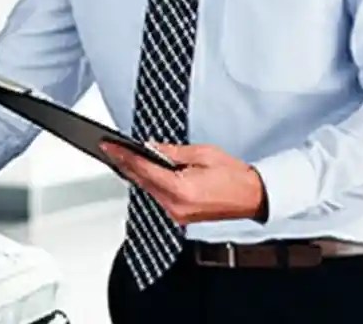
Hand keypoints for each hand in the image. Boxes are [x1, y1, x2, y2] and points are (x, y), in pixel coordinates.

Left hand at [100, 141, 266, 224]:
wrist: (253, 197)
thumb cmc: (234, 176)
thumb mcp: (203, 154)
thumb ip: (172, 152)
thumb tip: (149, 147)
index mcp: (182, 190)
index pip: (144, 170)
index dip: (123, 156)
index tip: (109, 146)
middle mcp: (176, 206)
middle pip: (141, 181)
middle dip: (125, 163)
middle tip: (110, 148)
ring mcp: (177, 214)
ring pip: (147, 189)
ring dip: (136, 173)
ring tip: (122, 155)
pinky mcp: (179, 216)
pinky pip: (157, 196)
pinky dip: (149, 182)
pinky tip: (143, 170)